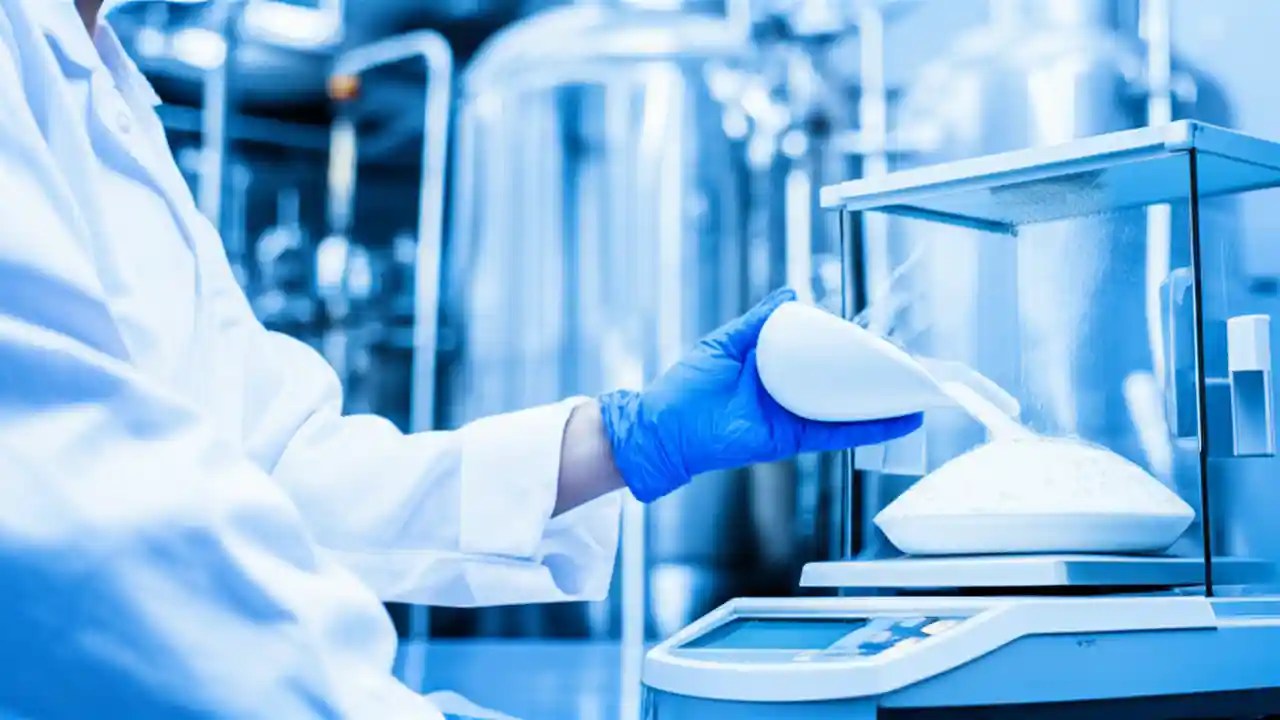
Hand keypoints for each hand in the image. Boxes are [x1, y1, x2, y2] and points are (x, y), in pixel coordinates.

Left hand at [598, 288, 923, 501]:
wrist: (665, 425)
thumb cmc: (688, 385)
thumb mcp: (727, 341)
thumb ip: (759, 320)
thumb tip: (790, 293)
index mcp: (776, 369)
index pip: (822, 358)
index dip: (852, 350)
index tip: (881, 340)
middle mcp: (791, 394)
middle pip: (843, 385)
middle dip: (877, 378)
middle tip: (913, 365)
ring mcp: (794, 417)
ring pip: (849, 411)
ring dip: (885, 405)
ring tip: (921, 393)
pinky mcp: (792, 438)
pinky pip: (837, 432)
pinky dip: (869, 429)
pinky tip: (901, 421)